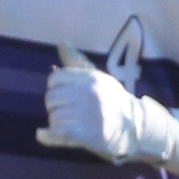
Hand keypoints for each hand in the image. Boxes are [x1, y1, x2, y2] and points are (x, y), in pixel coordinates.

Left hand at [36, 43, 152, 162]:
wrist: (135, 127)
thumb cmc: (113, 101)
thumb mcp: (99, 77)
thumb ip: (77, 61)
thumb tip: (62, 42)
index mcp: (90, 78)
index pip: (55, 79)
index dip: (54, 88)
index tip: (63, 96)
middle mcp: (89, 93)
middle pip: (52, 98)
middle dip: (55, 107)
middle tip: (66, 112)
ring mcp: (88, 114)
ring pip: (54, 116)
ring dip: (57, 122)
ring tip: (69, 124)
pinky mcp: (87, 134)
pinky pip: (57, 132)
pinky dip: (47, 135)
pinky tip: (43, 134)